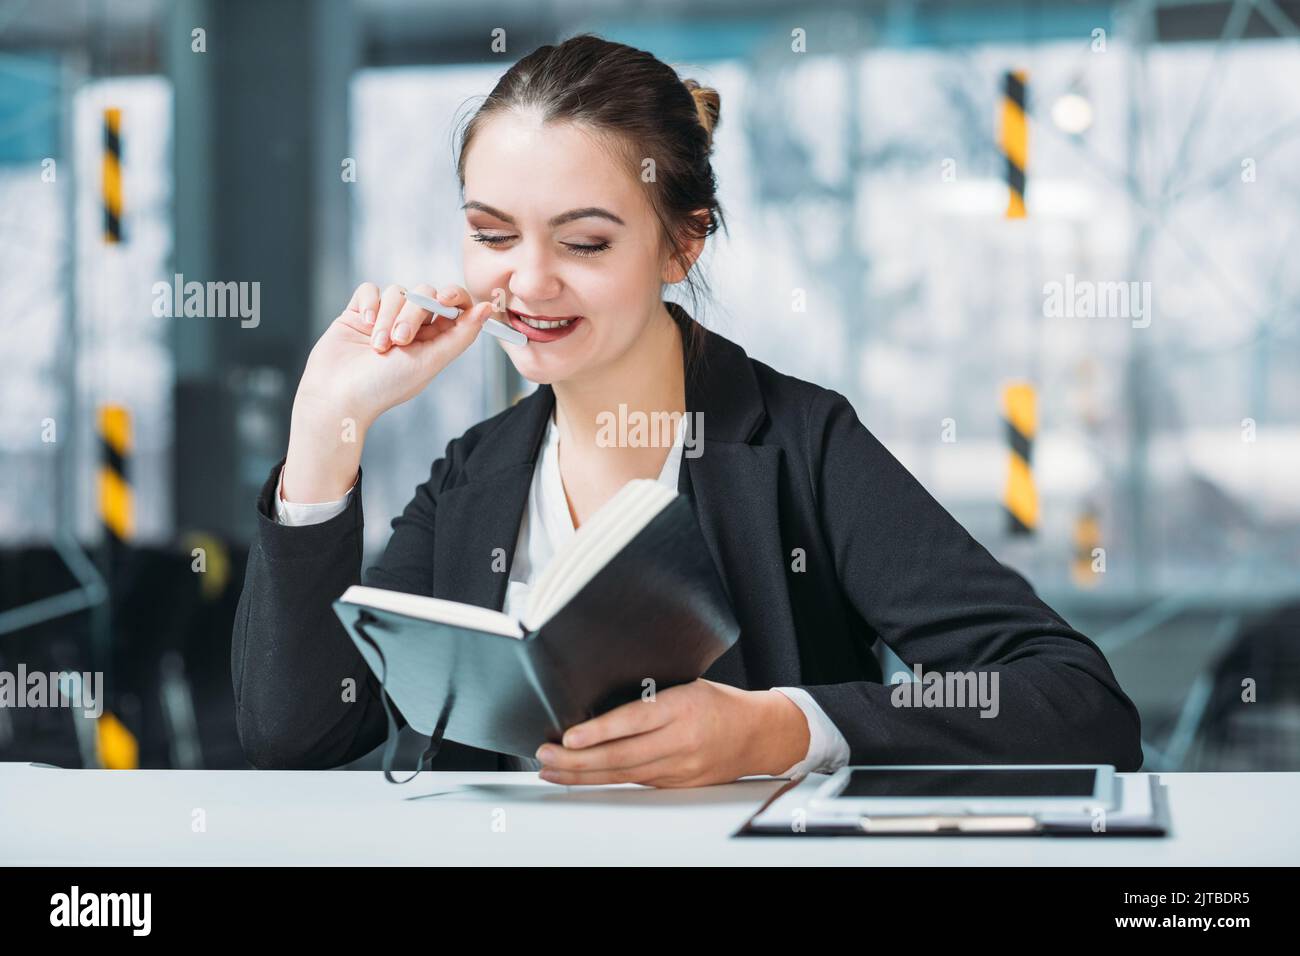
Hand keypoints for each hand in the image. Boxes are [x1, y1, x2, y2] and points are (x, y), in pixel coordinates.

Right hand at [296, 282, 493, 428]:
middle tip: (401, 340)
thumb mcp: (429, 362)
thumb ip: (461, 335)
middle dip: (413, 314)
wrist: (337, 395)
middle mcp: (412, 327)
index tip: (443, 298)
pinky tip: (364, 324)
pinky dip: (369, 304)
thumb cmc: (384, 387)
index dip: (453, 295)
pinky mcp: (358, 313)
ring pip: (396, 292)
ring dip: (387, 317)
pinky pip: (370, 290)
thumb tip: (488, 309)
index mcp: (434, 340)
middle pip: (424, 294)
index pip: (454, 305)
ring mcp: (384, 319)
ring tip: (378, 346)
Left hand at [534, 680, 811, 787]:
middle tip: (545, 754)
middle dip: (577, 759)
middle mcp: (680, 741)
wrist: (758, 734)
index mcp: (682, 707)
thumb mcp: (686, 684)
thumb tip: (600, 699)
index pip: (634, 721)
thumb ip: (649, 695)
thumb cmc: (720, 703)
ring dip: (583, 773)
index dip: (599, 731)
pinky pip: (635, 783)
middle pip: (621, 756)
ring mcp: (679, 768)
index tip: (570, 737)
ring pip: (623, 774)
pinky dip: (604, 780)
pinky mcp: (678, 784)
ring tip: (552, 769)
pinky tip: (582, 777)